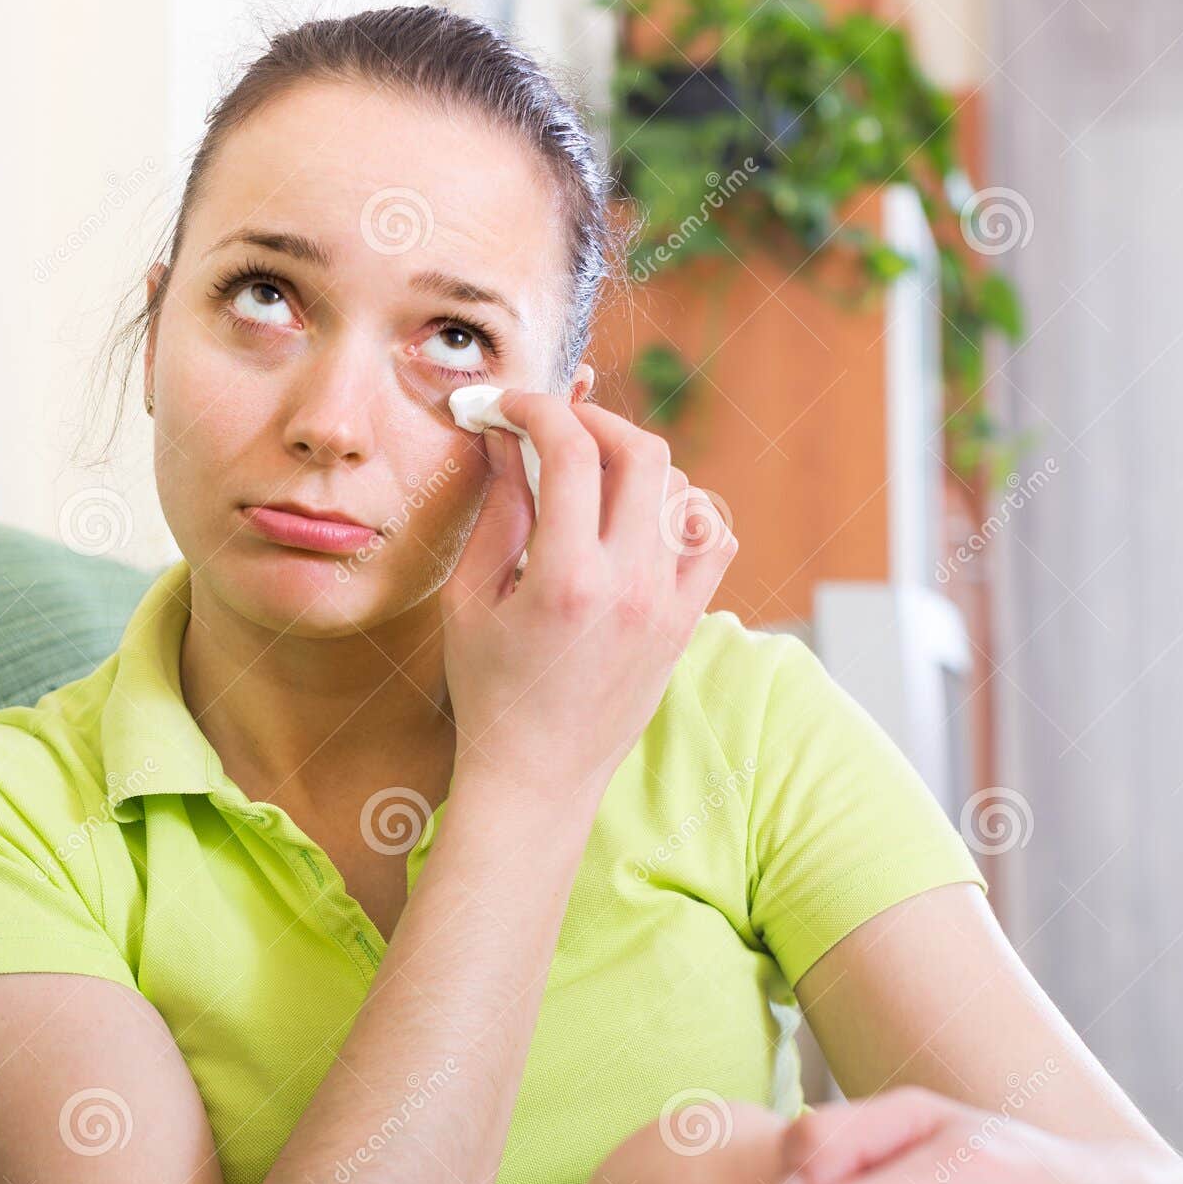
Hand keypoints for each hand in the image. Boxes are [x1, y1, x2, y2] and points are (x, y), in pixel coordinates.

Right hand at [441, 389, 735, 796]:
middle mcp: (631, 586)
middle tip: (557, 428)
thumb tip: (509, 439)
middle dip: (596, 422)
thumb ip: (497, 510)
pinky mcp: (687, 622)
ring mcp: (670, 604)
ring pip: (680, 490)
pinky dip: (683, 513)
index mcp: (567, 579)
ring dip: (635, 466)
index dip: (539, 410)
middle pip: (644, 453)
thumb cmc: (492, 691)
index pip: (573, 452)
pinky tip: (641, 520)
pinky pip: (712, 540)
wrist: (540, 775)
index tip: (512, 409)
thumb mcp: (470, 598)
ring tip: (592, 478)